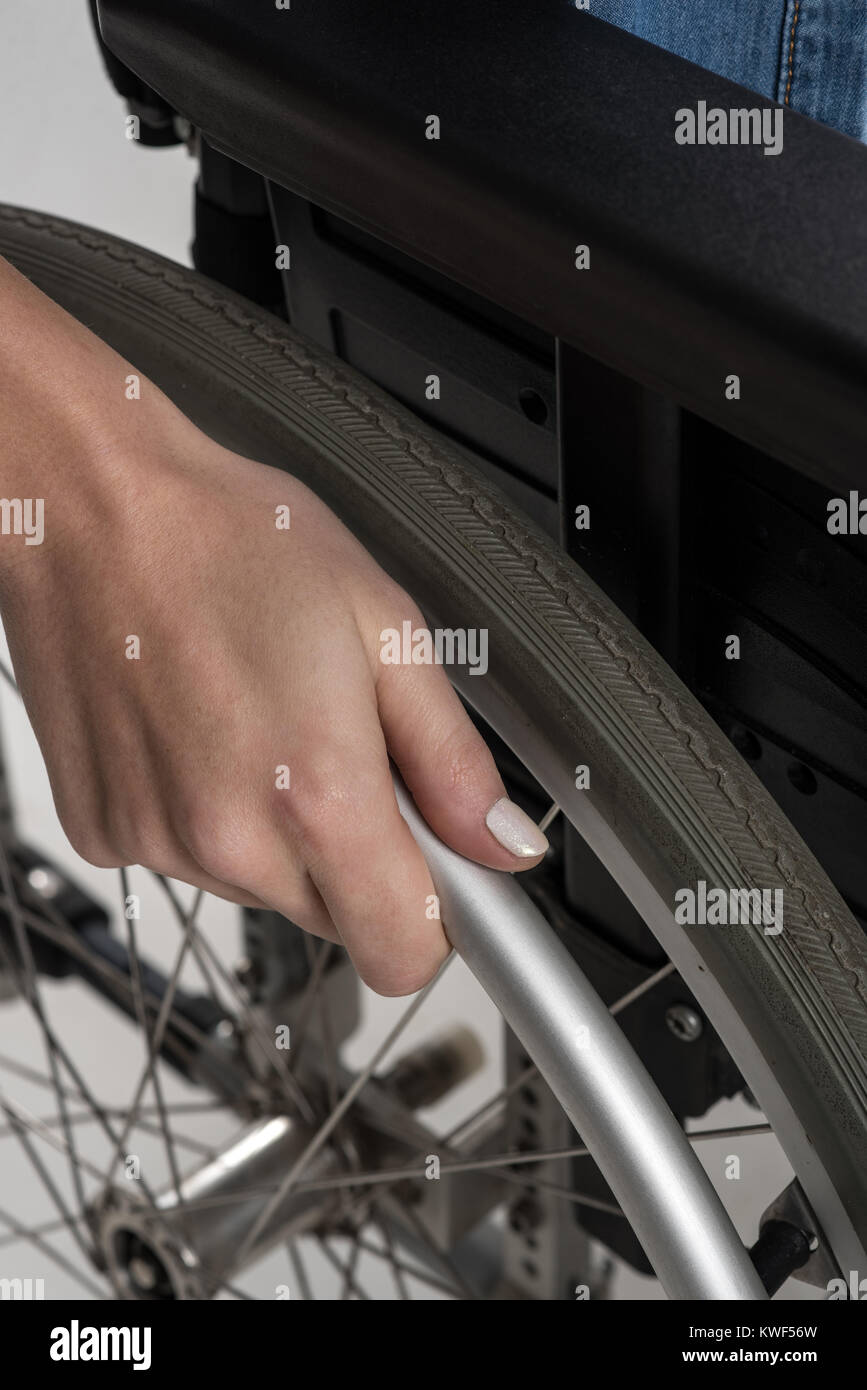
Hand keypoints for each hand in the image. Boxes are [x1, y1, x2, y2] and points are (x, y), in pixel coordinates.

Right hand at [0, 269, 546, 993]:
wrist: (93, 509)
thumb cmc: (234, 545)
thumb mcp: (387, 631)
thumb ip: (453, 762)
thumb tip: (502, 847)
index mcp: (316, 797)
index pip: (402, 956)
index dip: (436, 920)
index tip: (437, 870)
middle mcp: (229, 842)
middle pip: (334, 918)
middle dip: (355, 852)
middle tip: (337, 745)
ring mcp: (155, 841)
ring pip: (260, 888)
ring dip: (277, 830)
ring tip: (259, 720)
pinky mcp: (102, 830)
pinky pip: (185, 859)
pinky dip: (206, 814)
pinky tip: (199, 731)